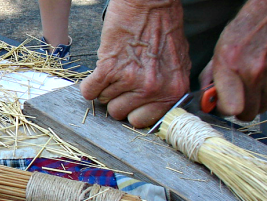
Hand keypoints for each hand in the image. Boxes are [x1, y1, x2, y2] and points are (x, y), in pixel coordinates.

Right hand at [80, 0, 190, 127]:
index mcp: (172, 91)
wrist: (150, 3)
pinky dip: (89, 85)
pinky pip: (89, 91)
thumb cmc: (164, 26)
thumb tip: (152, 108)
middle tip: (122, 82)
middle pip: (119, 114)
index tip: (130, 102)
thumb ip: (166, 89)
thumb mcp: (177, 63)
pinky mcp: (109, 68)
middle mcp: (152, 89)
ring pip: (104, 101)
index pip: (142, 122)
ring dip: (105, 86)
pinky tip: (100, 72)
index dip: (133, 110)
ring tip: (117, 67)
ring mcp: (130, 80)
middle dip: (117, 100)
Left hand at [208, 0, 266, 120]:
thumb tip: (206, 97)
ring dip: (256, 100)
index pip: (229, 108)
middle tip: (238, 98)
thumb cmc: (248, 28)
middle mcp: (254, 73)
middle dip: (240, 109)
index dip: (225, 110)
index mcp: (231, 65)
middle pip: (247, 113)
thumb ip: (212, 75)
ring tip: (253, 82)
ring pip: (263, 107)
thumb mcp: (220, 48)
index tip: (223, 105)